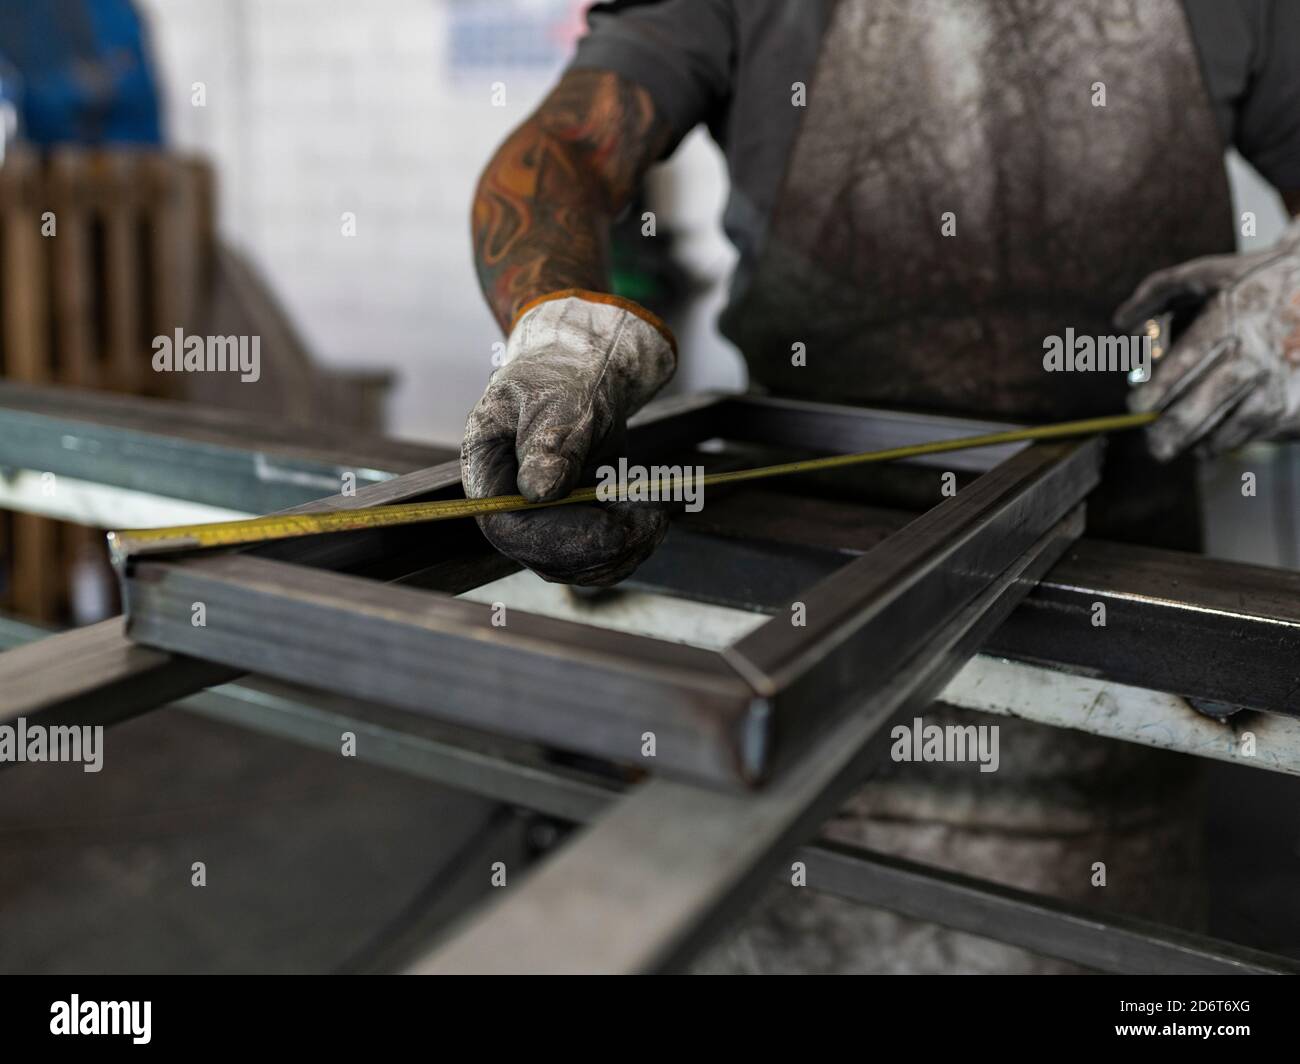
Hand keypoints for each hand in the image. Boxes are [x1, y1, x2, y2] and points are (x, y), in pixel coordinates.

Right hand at [460, 292, 675, 584]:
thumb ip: (546, 443)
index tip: (607, 523)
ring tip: (654, 514)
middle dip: (601, 546)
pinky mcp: (570, 531)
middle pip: (543, 557)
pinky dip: (629, 549)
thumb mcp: (553, 399)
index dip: (555, 538)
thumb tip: (539, 491)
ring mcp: (539, 525)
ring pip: (575, 568)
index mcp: (486, 472)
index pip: (507, 527)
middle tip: (648, 518)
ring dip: (622, 551)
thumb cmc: (559, 380)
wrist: (582, 380)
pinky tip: (650, 519)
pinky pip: (597, 561)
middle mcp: (507, 508)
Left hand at [1116, 220, 1299, 460]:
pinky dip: (1227, 441)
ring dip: (1195, 443)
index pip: (1180, 368)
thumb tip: (1120, 324)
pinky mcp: (1294, 406)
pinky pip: (1251, 435)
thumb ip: (1157, 292)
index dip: (1152, 395)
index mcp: (1226, 322)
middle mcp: (1253, 356)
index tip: (1135, 407)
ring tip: (1177, 444)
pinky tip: (1211, 438)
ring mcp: (1276, 384)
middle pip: (1195, 411)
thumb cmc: (1253, 282)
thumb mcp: (1207, 274)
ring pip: (1223, 431)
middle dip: (1165, 434)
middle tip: (1152, 445)